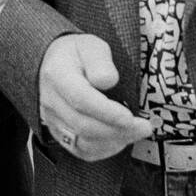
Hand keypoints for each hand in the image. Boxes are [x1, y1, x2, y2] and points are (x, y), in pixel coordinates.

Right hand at [38, 34, 151, 161]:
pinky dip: (103, 150)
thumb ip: (100, 61)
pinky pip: (80, 150)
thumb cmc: (76, 53)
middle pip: (83, 125)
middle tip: (144, 127)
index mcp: (57, 75)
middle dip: (118, 130)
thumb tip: (109, 80)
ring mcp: (53, 119)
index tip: (130, 117)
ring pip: (82, 142)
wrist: (53, 61)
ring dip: (113, 141)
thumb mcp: (91, 45)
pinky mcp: (58, 132)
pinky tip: (119, 140)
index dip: (107, 112)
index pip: (81, 99)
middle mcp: (51, 101)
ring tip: (135, 132)